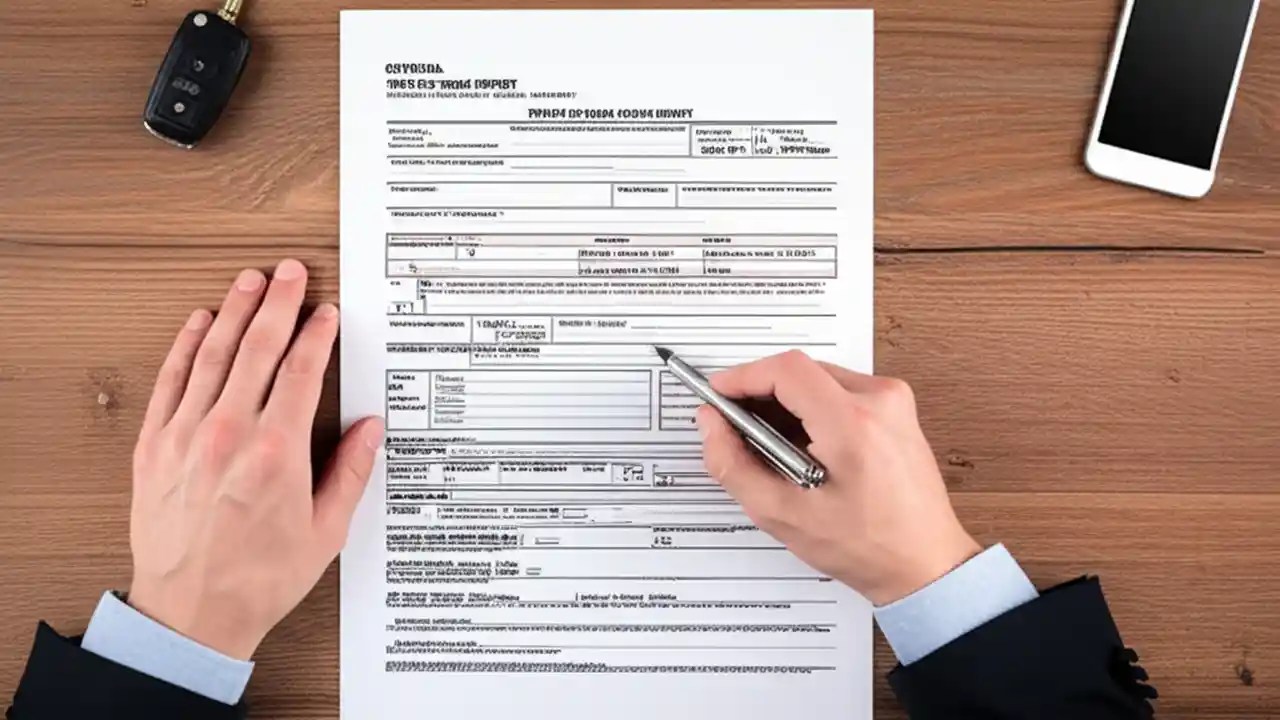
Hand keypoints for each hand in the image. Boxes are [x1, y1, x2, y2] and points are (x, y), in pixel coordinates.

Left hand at [128, 259, 383, 659]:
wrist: (191, 614)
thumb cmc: (259, 578)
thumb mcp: (326, 531)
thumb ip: (350, 472)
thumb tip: (370, 428)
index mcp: (277, 453)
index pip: (300, 371)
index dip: (317, 334)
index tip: (328, 312)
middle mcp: (229, 435)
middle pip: (256, 349)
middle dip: (278, 304)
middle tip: (290, 273)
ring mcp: (187, 437)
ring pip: (212, 355)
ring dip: (233, 311)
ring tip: (249, 281)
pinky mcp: (155, 448)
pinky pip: (171, 382)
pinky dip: (185, 347)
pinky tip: (198, 323)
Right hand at [697, 350, 978, 605]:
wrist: (924, 563)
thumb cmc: (867, 547)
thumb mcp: (783, 515)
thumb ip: (734, 466)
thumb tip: (711, 426)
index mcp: (853, 424)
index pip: (786, 370)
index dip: (743, 377)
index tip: (718, 394)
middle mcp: (880, 401)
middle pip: (800, 371)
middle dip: (761, 394)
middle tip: (737, 429)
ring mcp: (893, 401)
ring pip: (818, 379)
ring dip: (786, 403)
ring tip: (772, 448)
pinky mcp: (896, 409)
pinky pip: (839, 391)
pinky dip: (811, 410)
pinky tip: (801, 447)